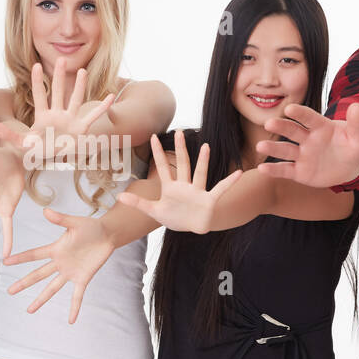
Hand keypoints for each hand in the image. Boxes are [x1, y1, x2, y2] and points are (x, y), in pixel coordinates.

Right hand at [2, 207, 114, 323]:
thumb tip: (45, 211)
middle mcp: (59, 263)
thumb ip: (60, 219)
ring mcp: (70, 272)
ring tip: (29, 310)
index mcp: (56, 249)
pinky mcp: (83, 278)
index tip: (5, 262)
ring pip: (52, 288)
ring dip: (41, 299)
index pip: (34, 255)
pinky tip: (71, 320)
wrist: (107, 235)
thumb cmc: (91, 227)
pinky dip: (74, 307)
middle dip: (24, 283)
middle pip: (38, 275)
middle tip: (9, 291)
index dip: (20, 258)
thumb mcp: (75, 223)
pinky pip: (77, 296)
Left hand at [25, 58, 114, 160]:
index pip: (40, 95)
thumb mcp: (21, 142)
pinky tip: (110, 97)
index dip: (38, 81)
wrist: (53, 159)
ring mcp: (70, 120)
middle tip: (61, 59)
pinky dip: (102, 107)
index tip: (35, 65)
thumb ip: (7, 133)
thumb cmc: (37, 149)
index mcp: (43, 116)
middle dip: (59, 77)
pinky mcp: (81, 128)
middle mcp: (58, 114)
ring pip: (76, 100)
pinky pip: (93, 116)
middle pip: (58, 92)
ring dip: (79, 86)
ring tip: (83, 71)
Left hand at [116, 130, 241, 232]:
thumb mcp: (154, 212)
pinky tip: (238, 173)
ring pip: (200, 173)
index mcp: (170, 187)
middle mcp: (185, 186)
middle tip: (179, 130)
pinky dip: (229, 182)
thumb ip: (138, 203)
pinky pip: (220, 189)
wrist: (192, 228)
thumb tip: (119, 197)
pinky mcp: (208, 200)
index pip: (162, 166)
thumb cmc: (175, 218)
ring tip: (206, 146)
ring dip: (203, 161)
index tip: (153, 136)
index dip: (157, 152)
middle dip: (180, 148)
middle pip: (182, 163)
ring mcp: (197, 192)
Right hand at [255, 101, 358, 186]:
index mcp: (321, 127)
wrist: (349, 168)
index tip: (289, 108)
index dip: (300, 113)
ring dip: (272, 148)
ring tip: (260, 146)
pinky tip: (261, 169)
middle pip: (292, 130)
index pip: (309, 118)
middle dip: (281, 126)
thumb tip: (357, 105)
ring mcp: (302, 155)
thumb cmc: (354, 147)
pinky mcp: (299, 171)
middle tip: (269, 123)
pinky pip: (285, 170)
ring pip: (285, 150)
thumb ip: (356, 123)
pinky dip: (274, 170)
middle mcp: (308, 139)